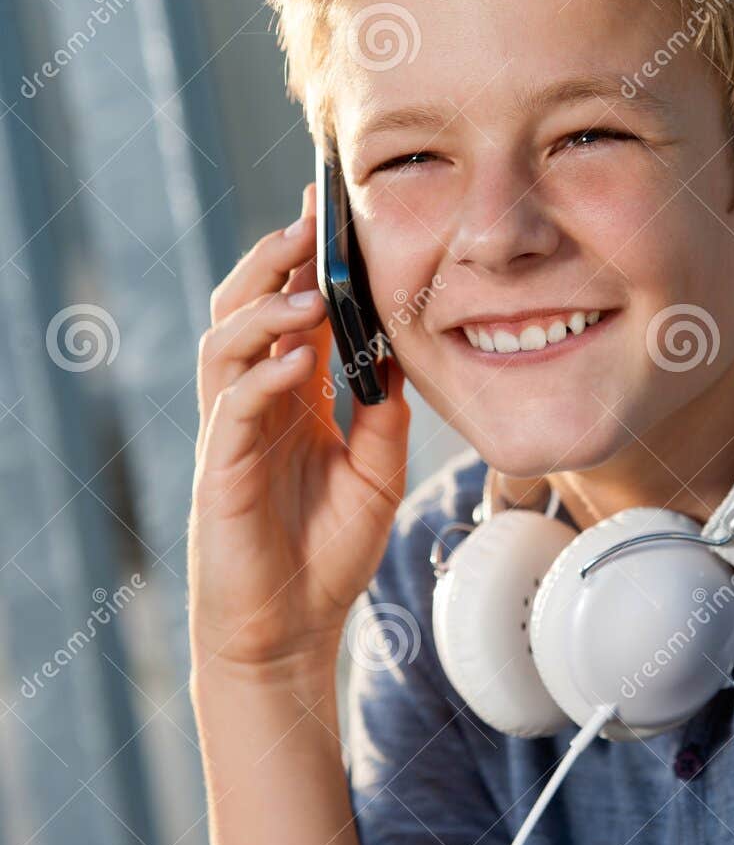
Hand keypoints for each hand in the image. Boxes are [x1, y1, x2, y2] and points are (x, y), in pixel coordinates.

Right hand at [189, 182, 409, 673]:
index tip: (332, 212)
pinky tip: (299, 357)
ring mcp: (232, 433)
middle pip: (246, 307)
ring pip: (227, 343)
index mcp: (292, 397)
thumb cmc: (326, 556)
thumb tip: (401, 356)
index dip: (306, 261)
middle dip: (275, 261)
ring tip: (308, 287)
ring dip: (266, 308)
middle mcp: (256, 404)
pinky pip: (234, 406)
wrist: (291, 631)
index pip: (292, 310)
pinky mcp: (222, 470)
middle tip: (311, 225)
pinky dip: (264, 374)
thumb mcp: (376, 474)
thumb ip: (384, 415)